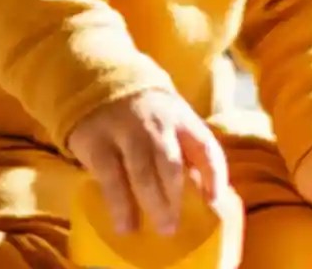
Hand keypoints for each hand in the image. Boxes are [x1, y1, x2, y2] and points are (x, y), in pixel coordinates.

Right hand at [66, 89, 228, 236]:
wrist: (100, 81)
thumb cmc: (145, 114)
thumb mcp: (171, 118)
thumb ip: (186, 148)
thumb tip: (204, 194)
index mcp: (180, 118)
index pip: (204, 145)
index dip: (213, 173)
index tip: (214, 200)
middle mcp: (154, 123)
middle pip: (169, 164)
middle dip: (174, 198)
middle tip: (174, 227)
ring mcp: (124, 131)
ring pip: (141, 172)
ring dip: (152, 204)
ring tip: (159, 229)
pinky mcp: (97, 142)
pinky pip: (110, 177)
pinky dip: (119, 204)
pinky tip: (124, 225)